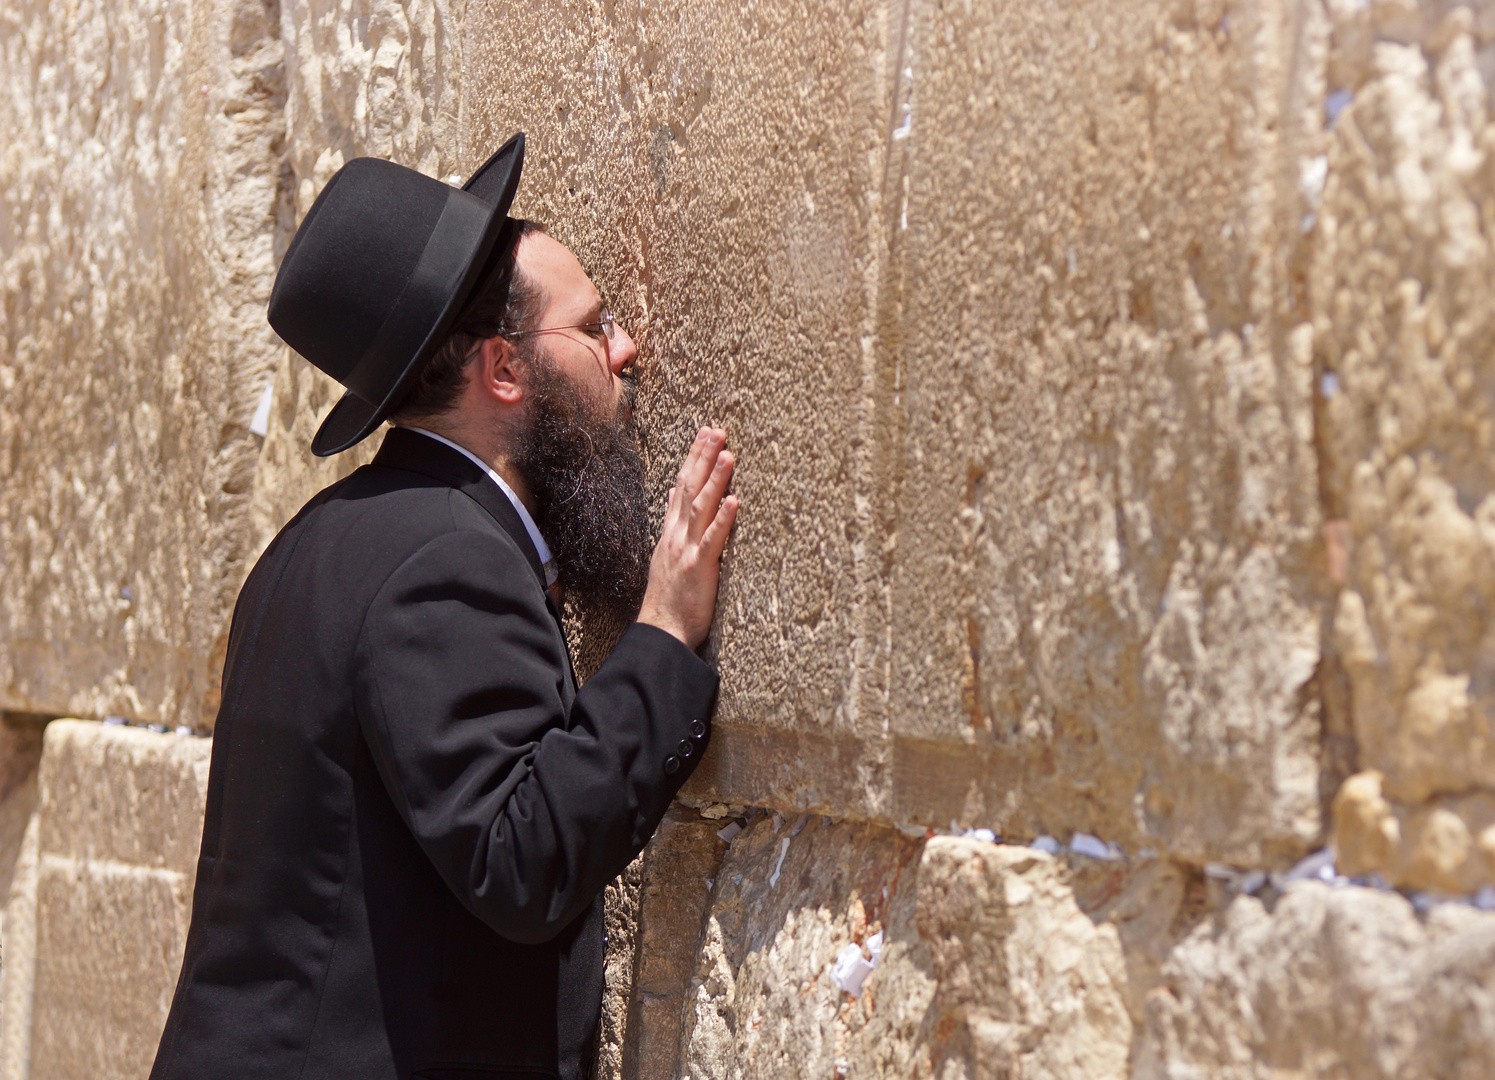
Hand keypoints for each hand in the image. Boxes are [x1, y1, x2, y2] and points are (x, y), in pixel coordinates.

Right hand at [637, 426, 738, 649]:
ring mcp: (687, 550)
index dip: (693, 458)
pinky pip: (712, 539)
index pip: (681, 486)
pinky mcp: (699, 568)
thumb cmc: (669, 598)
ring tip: (728, 454)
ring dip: (715, 479)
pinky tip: (734, 499)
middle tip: (717, 429)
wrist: (661, 631)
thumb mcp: (666, 553)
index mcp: (671, 532)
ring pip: (701, 507)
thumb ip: (672, 522)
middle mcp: (677, 535)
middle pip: (690, 488)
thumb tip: (674, 494)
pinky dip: (723, 519)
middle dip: (703, 457)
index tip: (705, 433)